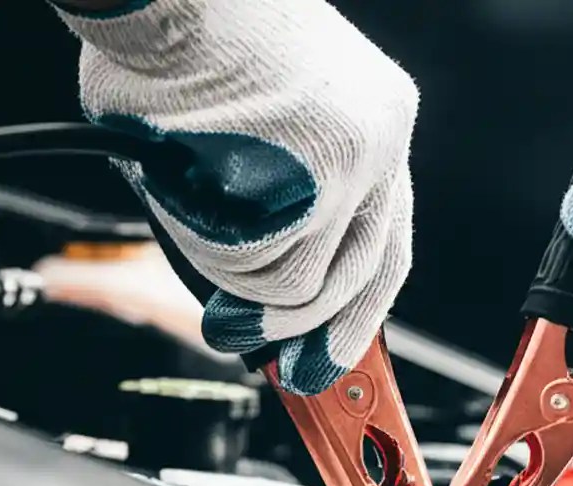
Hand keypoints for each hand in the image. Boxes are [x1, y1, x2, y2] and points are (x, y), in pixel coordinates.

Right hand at [54, 0, 417, 394]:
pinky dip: (211, 254)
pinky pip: (255, 265)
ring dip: (234, 277)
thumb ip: (294, 187)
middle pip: (355, 278)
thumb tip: (279, 282)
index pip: (386, 244)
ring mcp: (346, 167)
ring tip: (192, 214)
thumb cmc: (203, 32)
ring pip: (294, 281)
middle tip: (278, 364)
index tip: (333, 356)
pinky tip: (186, 196)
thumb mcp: (277, 107)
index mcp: (379, 121)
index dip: (356, 311)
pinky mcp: (306, 182)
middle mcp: (379, 146)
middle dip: (308, 332)